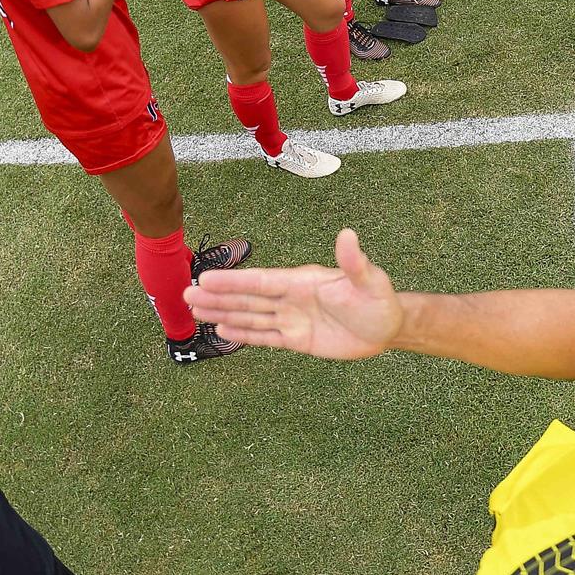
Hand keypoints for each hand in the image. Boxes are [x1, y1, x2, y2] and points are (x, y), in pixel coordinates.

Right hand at [187, 228, 402, 359]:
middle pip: (248, 298)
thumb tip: (348, 234)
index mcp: (302, 282)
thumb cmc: (379, 300)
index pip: (261, 281)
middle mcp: (291, 299)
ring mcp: (292, 319)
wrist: (388, 328)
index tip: (206, 277)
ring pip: (251, 316)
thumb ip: (354, 262)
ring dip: (223, 313)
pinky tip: (222, 330)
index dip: (234, 280)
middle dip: (218, 296)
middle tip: (186, 293)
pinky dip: (243, 334)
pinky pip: (264, 337)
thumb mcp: (369, 281)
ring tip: (194, 310)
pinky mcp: (297, 340)